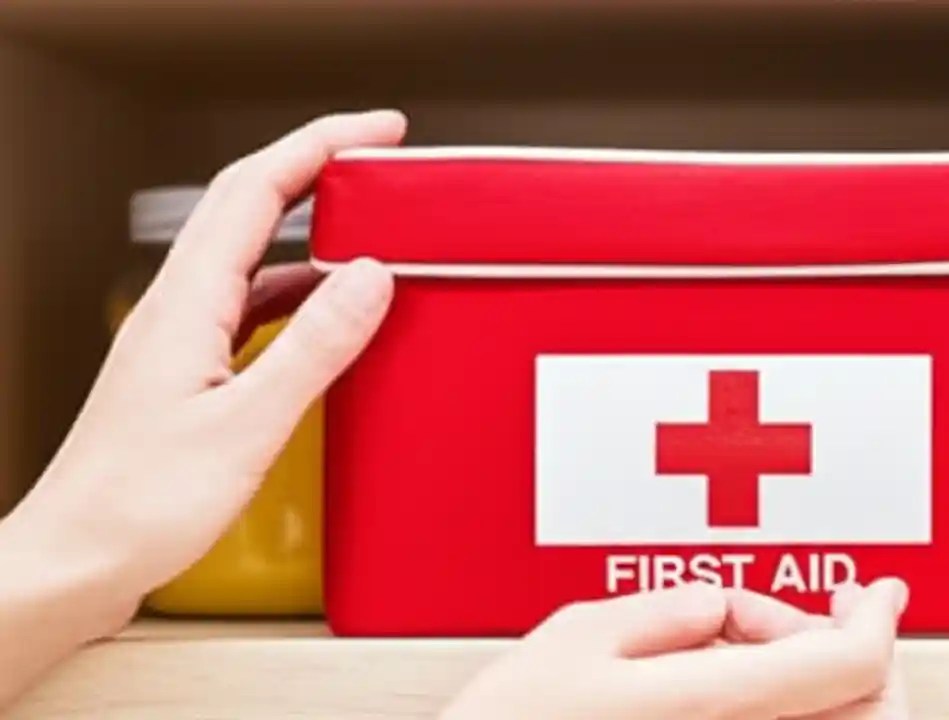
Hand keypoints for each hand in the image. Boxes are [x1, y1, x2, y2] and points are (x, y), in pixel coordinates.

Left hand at [0, 111, 404, 701]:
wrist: (77, 562)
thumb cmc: (136, 506)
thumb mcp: (245, 426)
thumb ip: (313, 349)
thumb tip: (371, 280)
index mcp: (187, 303)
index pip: (256, 189)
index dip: (320, 146)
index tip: (378, 132)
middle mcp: (180, 308)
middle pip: (251, 205)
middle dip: (319, 169)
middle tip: (381, 163)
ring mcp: (182, 338)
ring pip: (254, 254)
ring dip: (313, 231)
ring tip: (371, 232)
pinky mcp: (190, 372)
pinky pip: (252, 306)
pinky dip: (300, 293)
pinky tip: (330, 315)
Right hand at [441, 580, 908, 719]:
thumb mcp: (575, 641)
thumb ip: (666, 613)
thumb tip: (720, 609)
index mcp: (710, 707)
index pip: (848, 666)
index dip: (877, 619)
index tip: (879, 591)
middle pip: (862, 711)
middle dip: (852, 649)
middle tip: (823, 611)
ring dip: (824, 680)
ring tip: (767, 644)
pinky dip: (792, 709)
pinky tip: (750, 682)